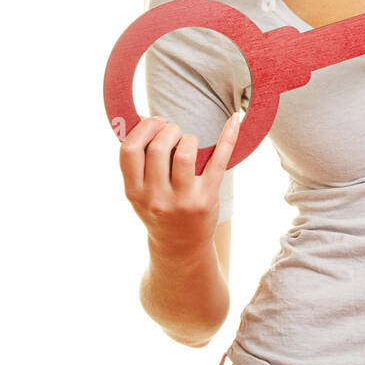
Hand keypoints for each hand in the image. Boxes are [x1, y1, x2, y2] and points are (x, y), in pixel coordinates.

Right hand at [119, 113, 240, 257]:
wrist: (180, 246)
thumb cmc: (159, 208)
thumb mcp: (139, 191)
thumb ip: (137, 161)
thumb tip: (143, 118)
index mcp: (134, 192)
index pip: (130, 151)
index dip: (143, 129)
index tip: (154, 122)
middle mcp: (157, 198)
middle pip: (159, 148)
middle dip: (168, 130)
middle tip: (173, 131)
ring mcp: (183, 200)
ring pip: (186, 153)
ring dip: (189, 138)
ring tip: (189, 141)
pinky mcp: (207, 198)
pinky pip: (219, 161)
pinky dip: (228, 138)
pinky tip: (234, 120)